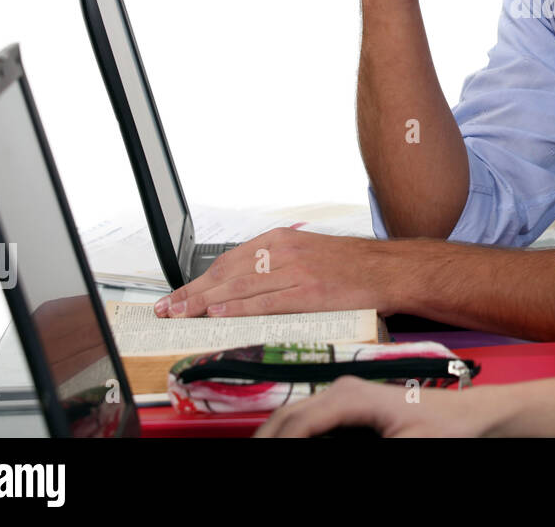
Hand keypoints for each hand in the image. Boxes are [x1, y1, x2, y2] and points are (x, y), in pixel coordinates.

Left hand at [152, 228, 392, 317]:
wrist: (386, 269)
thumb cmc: (349, 264)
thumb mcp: (306, 251)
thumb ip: (274, 263)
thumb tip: (241, 283)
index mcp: (280, 241)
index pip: (227, 262)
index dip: (198, 280)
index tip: (178, 295)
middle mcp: (284, 252)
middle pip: (227, 273)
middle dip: (193, 292)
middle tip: (168, 307)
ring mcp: (296, 272)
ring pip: (240, 287)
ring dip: (206, 302)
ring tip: (182, 313)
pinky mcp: (309, 292)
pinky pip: (267, 301)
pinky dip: (240, 308)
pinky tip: (220, 314)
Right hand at [255, 375, 497, 437]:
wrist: (470, 416)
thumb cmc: (445, 428)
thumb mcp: (404, 449)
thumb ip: (357, 453)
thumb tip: (321, 445)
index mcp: (351, 395)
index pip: (297, 425)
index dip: (275, 445)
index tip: (258, 461)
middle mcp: (342, 389)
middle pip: (285, 418)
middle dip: (265, 440)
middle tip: (249, 458)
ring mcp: (344, 396)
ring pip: (292, 419)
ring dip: (275, 438)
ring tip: (261, 452)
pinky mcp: (349, 407)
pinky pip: (309, 423)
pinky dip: (293, 437)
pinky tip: (289, 447)